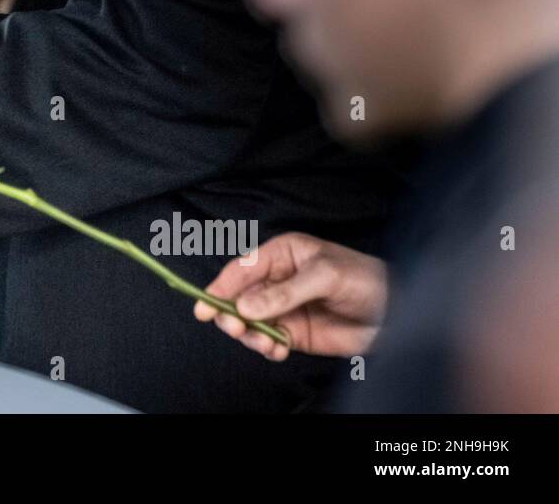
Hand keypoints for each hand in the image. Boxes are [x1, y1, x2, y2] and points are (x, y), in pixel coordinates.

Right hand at [194, 231, 387, 359]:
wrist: (399, 314)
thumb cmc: (366, 281)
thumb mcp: (326, 277)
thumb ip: (285, 292)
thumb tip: (247, 308)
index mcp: (283, 254)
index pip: (243, 269)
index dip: (221, 286)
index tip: (204, 305)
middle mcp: (278, 280)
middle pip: (239, 297)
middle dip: (231, 313)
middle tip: (234, 326)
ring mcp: (285, 308)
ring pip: (249, 321)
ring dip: (249, 334)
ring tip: (264, 342)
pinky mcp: (295, 332)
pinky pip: (268, 340)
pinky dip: (266, 348)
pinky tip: (277, 350)